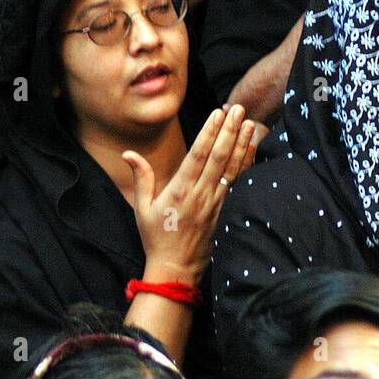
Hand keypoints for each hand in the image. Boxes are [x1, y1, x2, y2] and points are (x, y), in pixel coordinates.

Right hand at [124, 104, 256, 283]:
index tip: (217, 114)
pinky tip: (250, 150)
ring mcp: (214, 203)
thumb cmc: (156, 238)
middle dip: (229, 131)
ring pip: (231, 168)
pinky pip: (237, 183)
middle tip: (238, 110)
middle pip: (218, 157)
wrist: (176, 269)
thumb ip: (141, 177)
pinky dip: (245, 165)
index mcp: (179, 191)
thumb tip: (128, 154)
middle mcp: (200, 194)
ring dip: (241, 144)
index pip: (198, 155)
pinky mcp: (223, 210)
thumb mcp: (142, 208)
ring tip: (249, 123)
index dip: (209, 133)